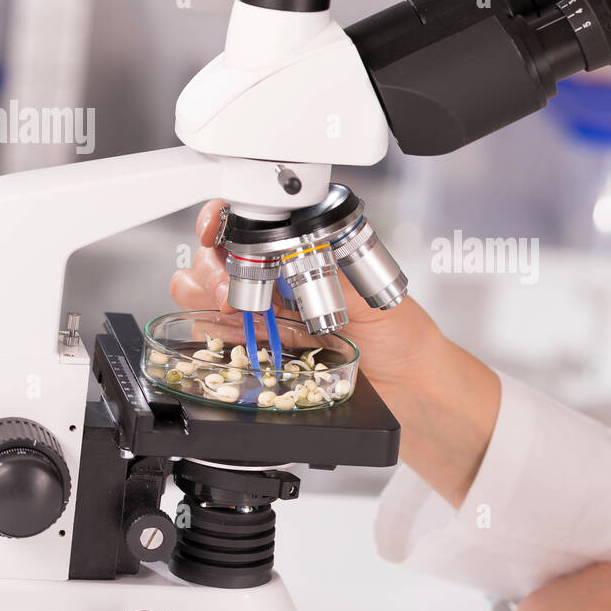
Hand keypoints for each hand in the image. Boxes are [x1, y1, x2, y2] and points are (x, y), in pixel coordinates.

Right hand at [168, 199, 442, 392]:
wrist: (408, 388)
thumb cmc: (402, 336)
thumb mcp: (369, 294)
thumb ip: (332, 271)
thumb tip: (300, 250)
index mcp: (304, 254)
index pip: (248, 226)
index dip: (221, 222)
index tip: (214, 230)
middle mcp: (278, 281)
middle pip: (214, 257)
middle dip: (211, 266)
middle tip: (230, 289)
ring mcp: (263, 316)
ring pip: (203, 293)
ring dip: (202, 294)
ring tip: (229, 309)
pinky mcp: (257, 352)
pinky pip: (214, 338)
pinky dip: (206, 332)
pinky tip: (221, 334)